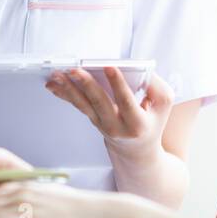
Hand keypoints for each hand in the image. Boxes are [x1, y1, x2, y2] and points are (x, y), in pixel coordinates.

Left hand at [45, 68, 174, 163]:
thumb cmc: (151, 121)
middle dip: (86, 84)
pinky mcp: (92, 119)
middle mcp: (116, 126)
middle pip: (99, 103)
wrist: (136, 150)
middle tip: (75, 70)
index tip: (110, 67)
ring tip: (59, 75)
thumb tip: (140, 69)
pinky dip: (64, 93)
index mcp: (137, 123)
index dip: (118, 84)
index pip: (126, 102)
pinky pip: (77, 105)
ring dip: (69, 89)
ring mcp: (102, 124)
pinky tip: (53, 85)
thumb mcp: (164, 105)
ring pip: (84, 105)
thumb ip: (156, 86)